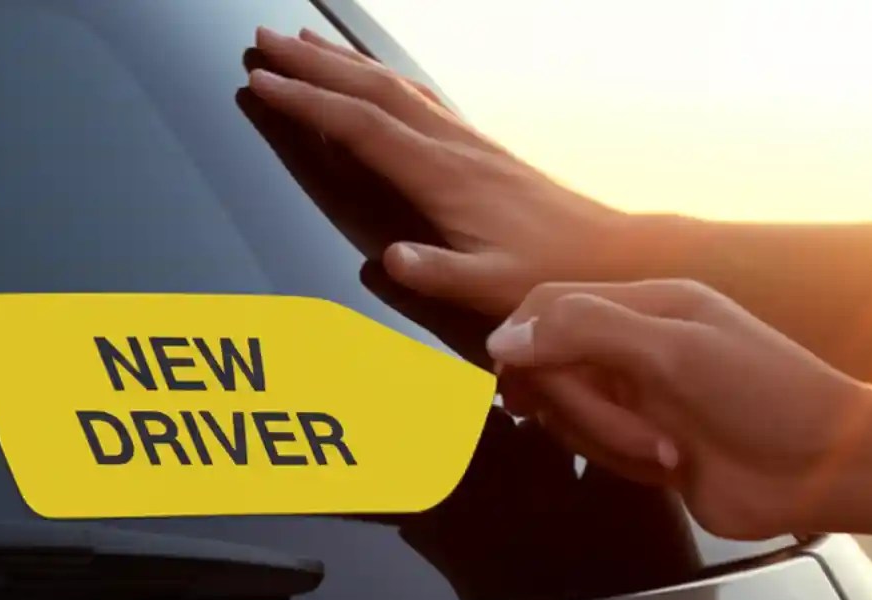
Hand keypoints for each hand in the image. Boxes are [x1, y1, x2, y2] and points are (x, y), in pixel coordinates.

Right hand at [248, 27, 642, 315]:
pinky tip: (374, 75)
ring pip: (394, 85)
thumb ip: (439, 272)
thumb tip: (389, 259)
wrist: (610, 250)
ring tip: (304, 42)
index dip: (307, 100)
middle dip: (312, 63)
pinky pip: (420, 97)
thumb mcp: (494, 287)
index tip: (261, 79)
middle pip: (370, 89)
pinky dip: (385, 78)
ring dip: (344, 61)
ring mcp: (466, 140)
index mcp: (442, 176)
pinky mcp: (480, 146)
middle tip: (264, 40)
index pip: (361, 125)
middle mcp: (451, 146)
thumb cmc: (551, 272)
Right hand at [486, 279, 866, 539]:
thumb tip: (502, 338)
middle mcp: (635, 346)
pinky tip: (668, 467)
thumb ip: (586, 331)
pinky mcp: (643, 445)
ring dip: (607, 439)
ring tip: (666, 451)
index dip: (522, 339)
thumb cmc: (767, 396)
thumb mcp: (674, 350)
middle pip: (553, 366)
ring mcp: (638, 397)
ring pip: (569, 413)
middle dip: (584, 407)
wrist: (828, 470)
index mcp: (647, 304)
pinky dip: (620, 462)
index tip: (515, 379)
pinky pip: (593, 449)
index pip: (551, 304)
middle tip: (635, 428)